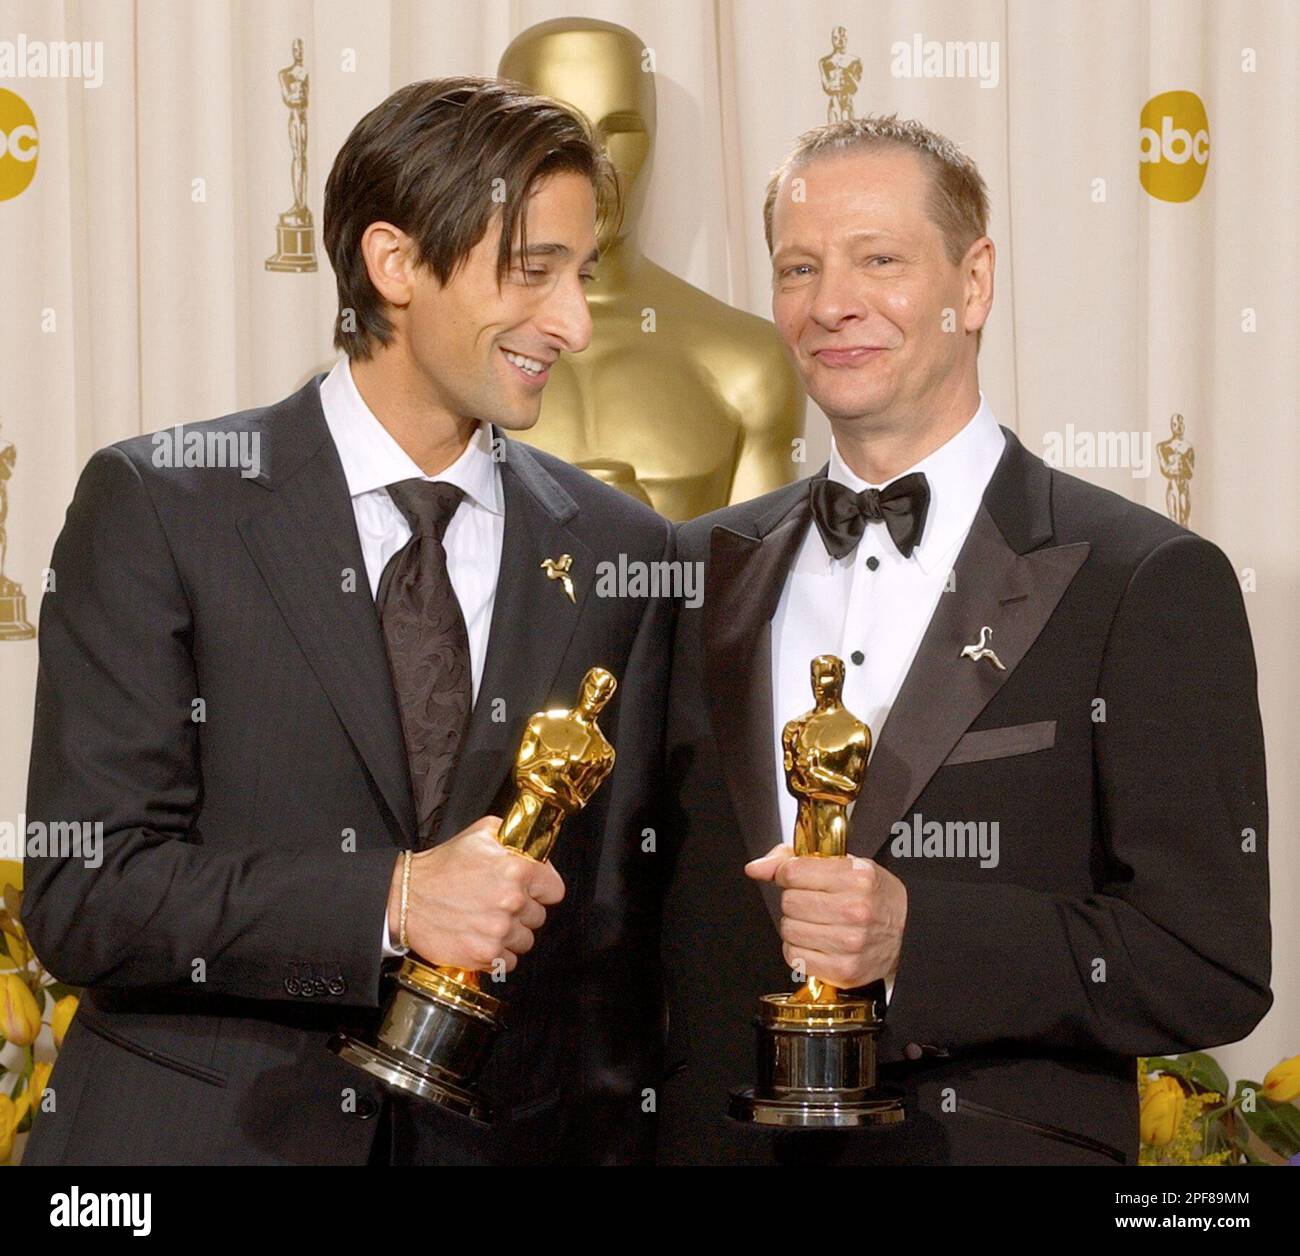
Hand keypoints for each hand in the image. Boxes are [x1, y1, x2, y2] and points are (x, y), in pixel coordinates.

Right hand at [388, 817, 564, 971]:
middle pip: (539, 916)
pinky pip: (509, 961)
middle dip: (522, 911)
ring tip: (487, 921)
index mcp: (517, 868)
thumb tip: (538, 844)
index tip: (531, 891)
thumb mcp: (481, 833)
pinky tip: (481, 937)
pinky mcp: (485, 954)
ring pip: (526, 940)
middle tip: (498, 903)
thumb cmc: (442, 866)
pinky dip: (497, 954)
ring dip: (510, 934)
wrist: (406, 897)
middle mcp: (512, 900)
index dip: (542, 890)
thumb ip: (515, 836)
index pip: (555, 890)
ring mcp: (499, 930)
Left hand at [745, 844, 906, 988]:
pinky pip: (794, 957)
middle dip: (794, 899)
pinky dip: (800, 949)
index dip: (787, 874)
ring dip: (796, 925)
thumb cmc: (876, 896)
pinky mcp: (844, 970)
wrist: (910, 932)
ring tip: (817, 922)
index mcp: (856, 878)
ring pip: (788, 930)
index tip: (796, 878)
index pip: (793, 873)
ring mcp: (849, 944)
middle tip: (813, 901)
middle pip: (789, 902)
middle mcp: (854, 911)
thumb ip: (796, 860)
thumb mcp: (846, 865)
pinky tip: (818, 941)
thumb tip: (755, 867)